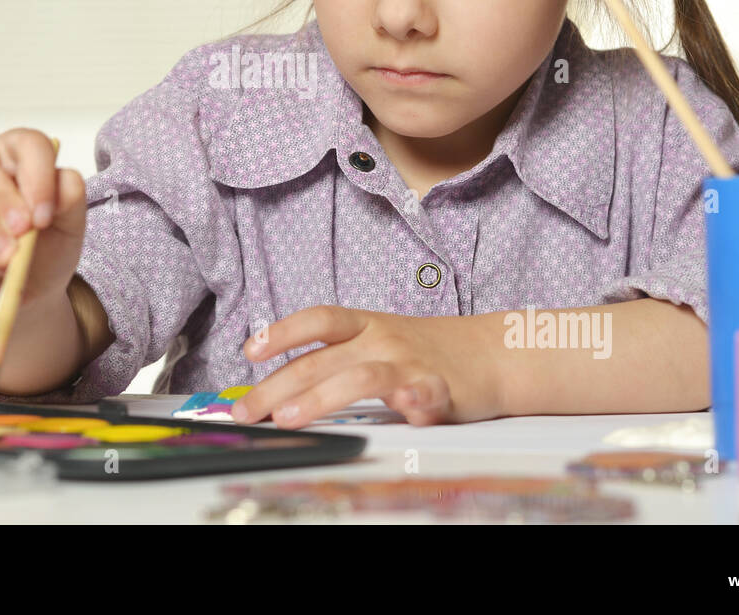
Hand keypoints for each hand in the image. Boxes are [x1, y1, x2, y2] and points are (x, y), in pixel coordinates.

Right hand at [0, 128, 86, 308]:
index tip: (44, 215)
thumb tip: (60, 186)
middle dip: (1, 198)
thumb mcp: (71, 221)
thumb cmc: (50, 241)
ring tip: (9, 258)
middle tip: (22, 230)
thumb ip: (70, 197)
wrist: (29, 282)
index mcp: (22, 151)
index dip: (37, 177)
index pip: (28, 145)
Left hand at [230, 306, 506, 426]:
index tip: (249, 351)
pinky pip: (421, 395)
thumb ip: (336, 361)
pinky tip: (399, 412)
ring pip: (359, 378)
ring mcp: (410, 364)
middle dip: (277, 386)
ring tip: (289, 419)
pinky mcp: (439, 390)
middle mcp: (383, 339)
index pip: (317, 320)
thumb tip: (280, 389)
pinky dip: (410, 402)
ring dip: (320, 399)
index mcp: (366, 325)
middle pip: (322, 359)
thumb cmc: (426, 351)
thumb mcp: (378, 342)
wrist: (491, 352)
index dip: (282, 332)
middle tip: (247, 411)